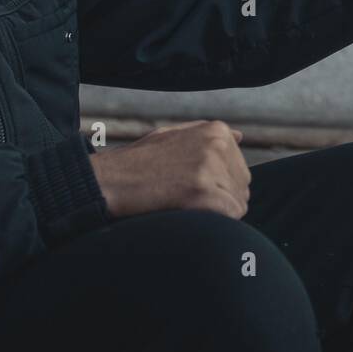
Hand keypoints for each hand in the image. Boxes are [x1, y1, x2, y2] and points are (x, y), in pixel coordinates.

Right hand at [90, 119, 249, 219]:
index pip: (241, 169)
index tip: (194, 189)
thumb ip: (208, 136)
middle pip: (242, 186)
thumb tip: (240, 136)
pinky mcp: (202, 191)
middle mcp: (217, 144)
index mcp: (215, 130)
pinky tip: (192, 214)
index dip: (221, 186)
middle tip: (190, 200)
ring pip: (238, 202)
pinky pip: (231, 214)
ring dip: (218, 211)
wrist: (110, 180)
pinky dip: (216, 221)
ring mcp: (210, 167)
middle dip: (223, 198)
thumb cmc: (140, 162)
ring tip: (187, 205)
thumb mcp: (175, 135)